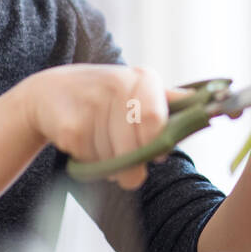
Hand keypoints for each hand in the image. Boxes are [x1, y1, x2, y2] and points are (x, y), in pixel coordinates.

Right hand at [22, 64, 169, 188]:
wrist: (48, 92)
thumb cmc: (103, 94)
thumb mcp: (136, 89)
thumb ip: (168, 99)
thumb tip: (202, 103)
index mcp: (142, 78)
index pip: (155, 119)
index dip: (157, 143)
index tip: (158, 155)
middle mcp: (117, 85)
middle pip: (135, 147)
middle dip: (134, 168)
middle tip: (130, 173)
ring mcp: (92, 105)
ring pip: (115, 159)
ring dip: (112, 167)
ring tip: (104, 150)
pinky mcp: (71, 127)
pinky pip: (93, 162)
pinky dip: (92, 164)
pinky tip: (87, 147)